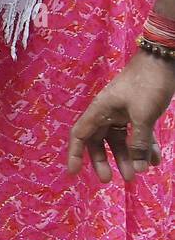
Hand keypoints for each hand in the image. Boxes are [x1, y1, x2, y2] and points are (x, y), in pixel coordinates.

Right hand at [67, 51, 174, 182]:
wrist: (164, 58)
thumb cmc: (147, 83)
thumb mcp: (143, 115)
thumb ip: (139, 142)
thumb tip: (138, 168)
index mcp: (100, 110)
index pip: (80, 135)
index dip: (74, 153)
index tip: (74, 172)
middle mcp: (108, 113)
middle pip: (100, 142)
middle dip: (105, 161)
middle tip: (111, 180)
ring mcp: (124, 113)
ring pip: (122, 141)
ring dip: (128, 157)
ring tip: (138, 174)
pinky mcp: (139, 112)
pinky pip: (138, 134)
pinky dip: (145, 147)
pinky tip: (155, 160)